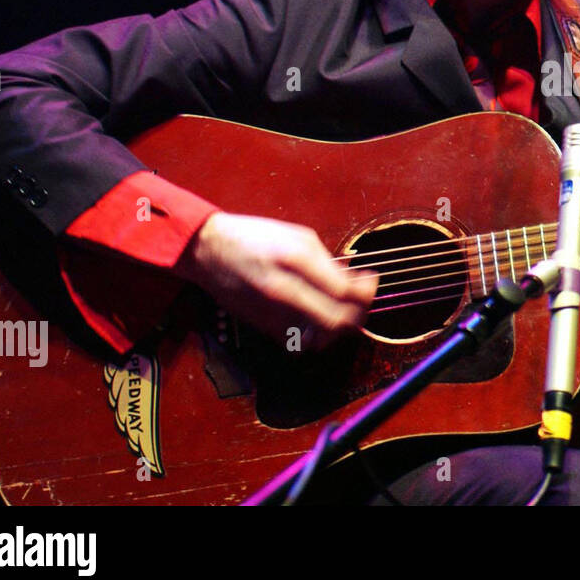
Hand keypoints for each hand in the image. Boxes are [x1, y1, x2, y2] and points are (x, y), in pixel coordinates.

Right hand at [176, 212, 376, 348]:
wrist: (208, 251)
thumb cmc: (254, 237)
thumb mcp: (299, 236)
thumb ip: (328, 262)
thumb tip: (353, 282)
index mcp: (295, 259)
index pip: (345, 291)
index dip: (367, 291)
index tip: (371, 282)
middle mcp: (284, 290)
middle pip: (337, 320)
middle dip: (359, 313)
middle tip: (362, 301)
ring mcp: (272, 312)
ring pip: (321, 338)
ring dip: (339, 328)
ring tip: (343, 310)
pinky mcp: (262, 326)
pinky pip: (300, 343)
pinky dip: (317, 336)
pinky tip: (319, 319)